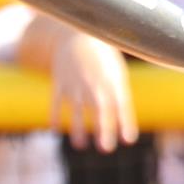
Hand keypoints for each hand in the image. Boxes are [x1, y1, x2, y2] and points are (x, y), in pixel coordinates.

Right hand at [48, 31, 135, 152]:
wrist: (77, 35)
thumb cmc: (102, 57)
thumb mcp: (116, 73)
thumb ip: (119, 96)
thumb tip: (121, 125)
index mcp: (112, 80)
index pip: (121, 105)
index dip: (126, 123)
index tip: (128, 140)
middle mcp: (94, 83)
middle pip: (100, 110)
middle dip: (103, 130)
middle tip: (105, 149)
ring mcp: (75, 83)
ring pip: (76, 110)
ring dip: (78, 129)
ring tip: (81, 145)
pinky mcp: (59, 82)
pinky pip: (55, 103)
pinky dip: (54, 116)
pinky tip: (56, 130)